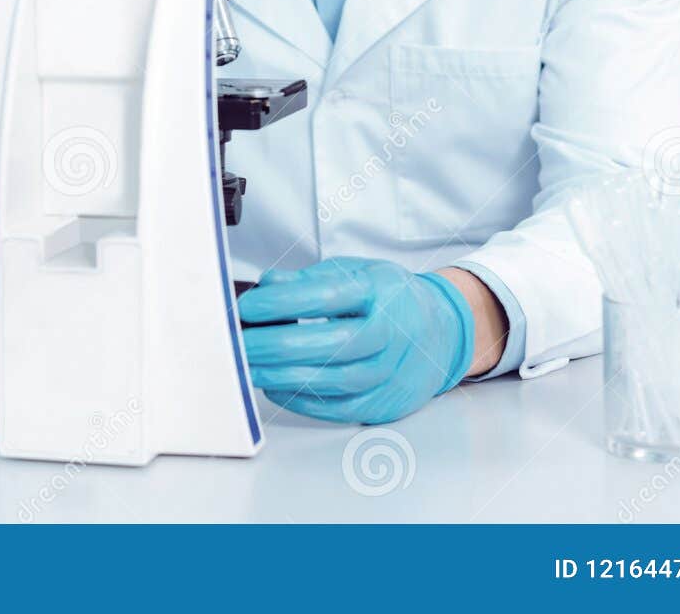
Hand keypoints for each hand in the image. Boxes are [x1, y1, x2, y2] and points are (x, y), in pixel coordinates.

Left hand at [237, 257, 474, 424]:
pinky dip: (300, 398)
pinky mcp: (384, 403)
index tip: (247, 307)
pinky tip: (275, 384)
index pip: (326, 297)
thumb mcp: (358, 273)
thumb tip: (268, 285)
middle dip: (273, 345)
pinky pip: (336, 407)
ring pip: (330, 381)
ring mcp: (390, 372)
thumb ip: (312, 279)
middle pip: (327, 346)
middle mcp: (390, 334)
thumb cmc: (391, 299)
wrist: (441, 332)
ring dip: (280, 375)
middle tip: (238, 343)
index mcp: (381, 293)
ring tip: (247, 365)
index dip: (282, 303)